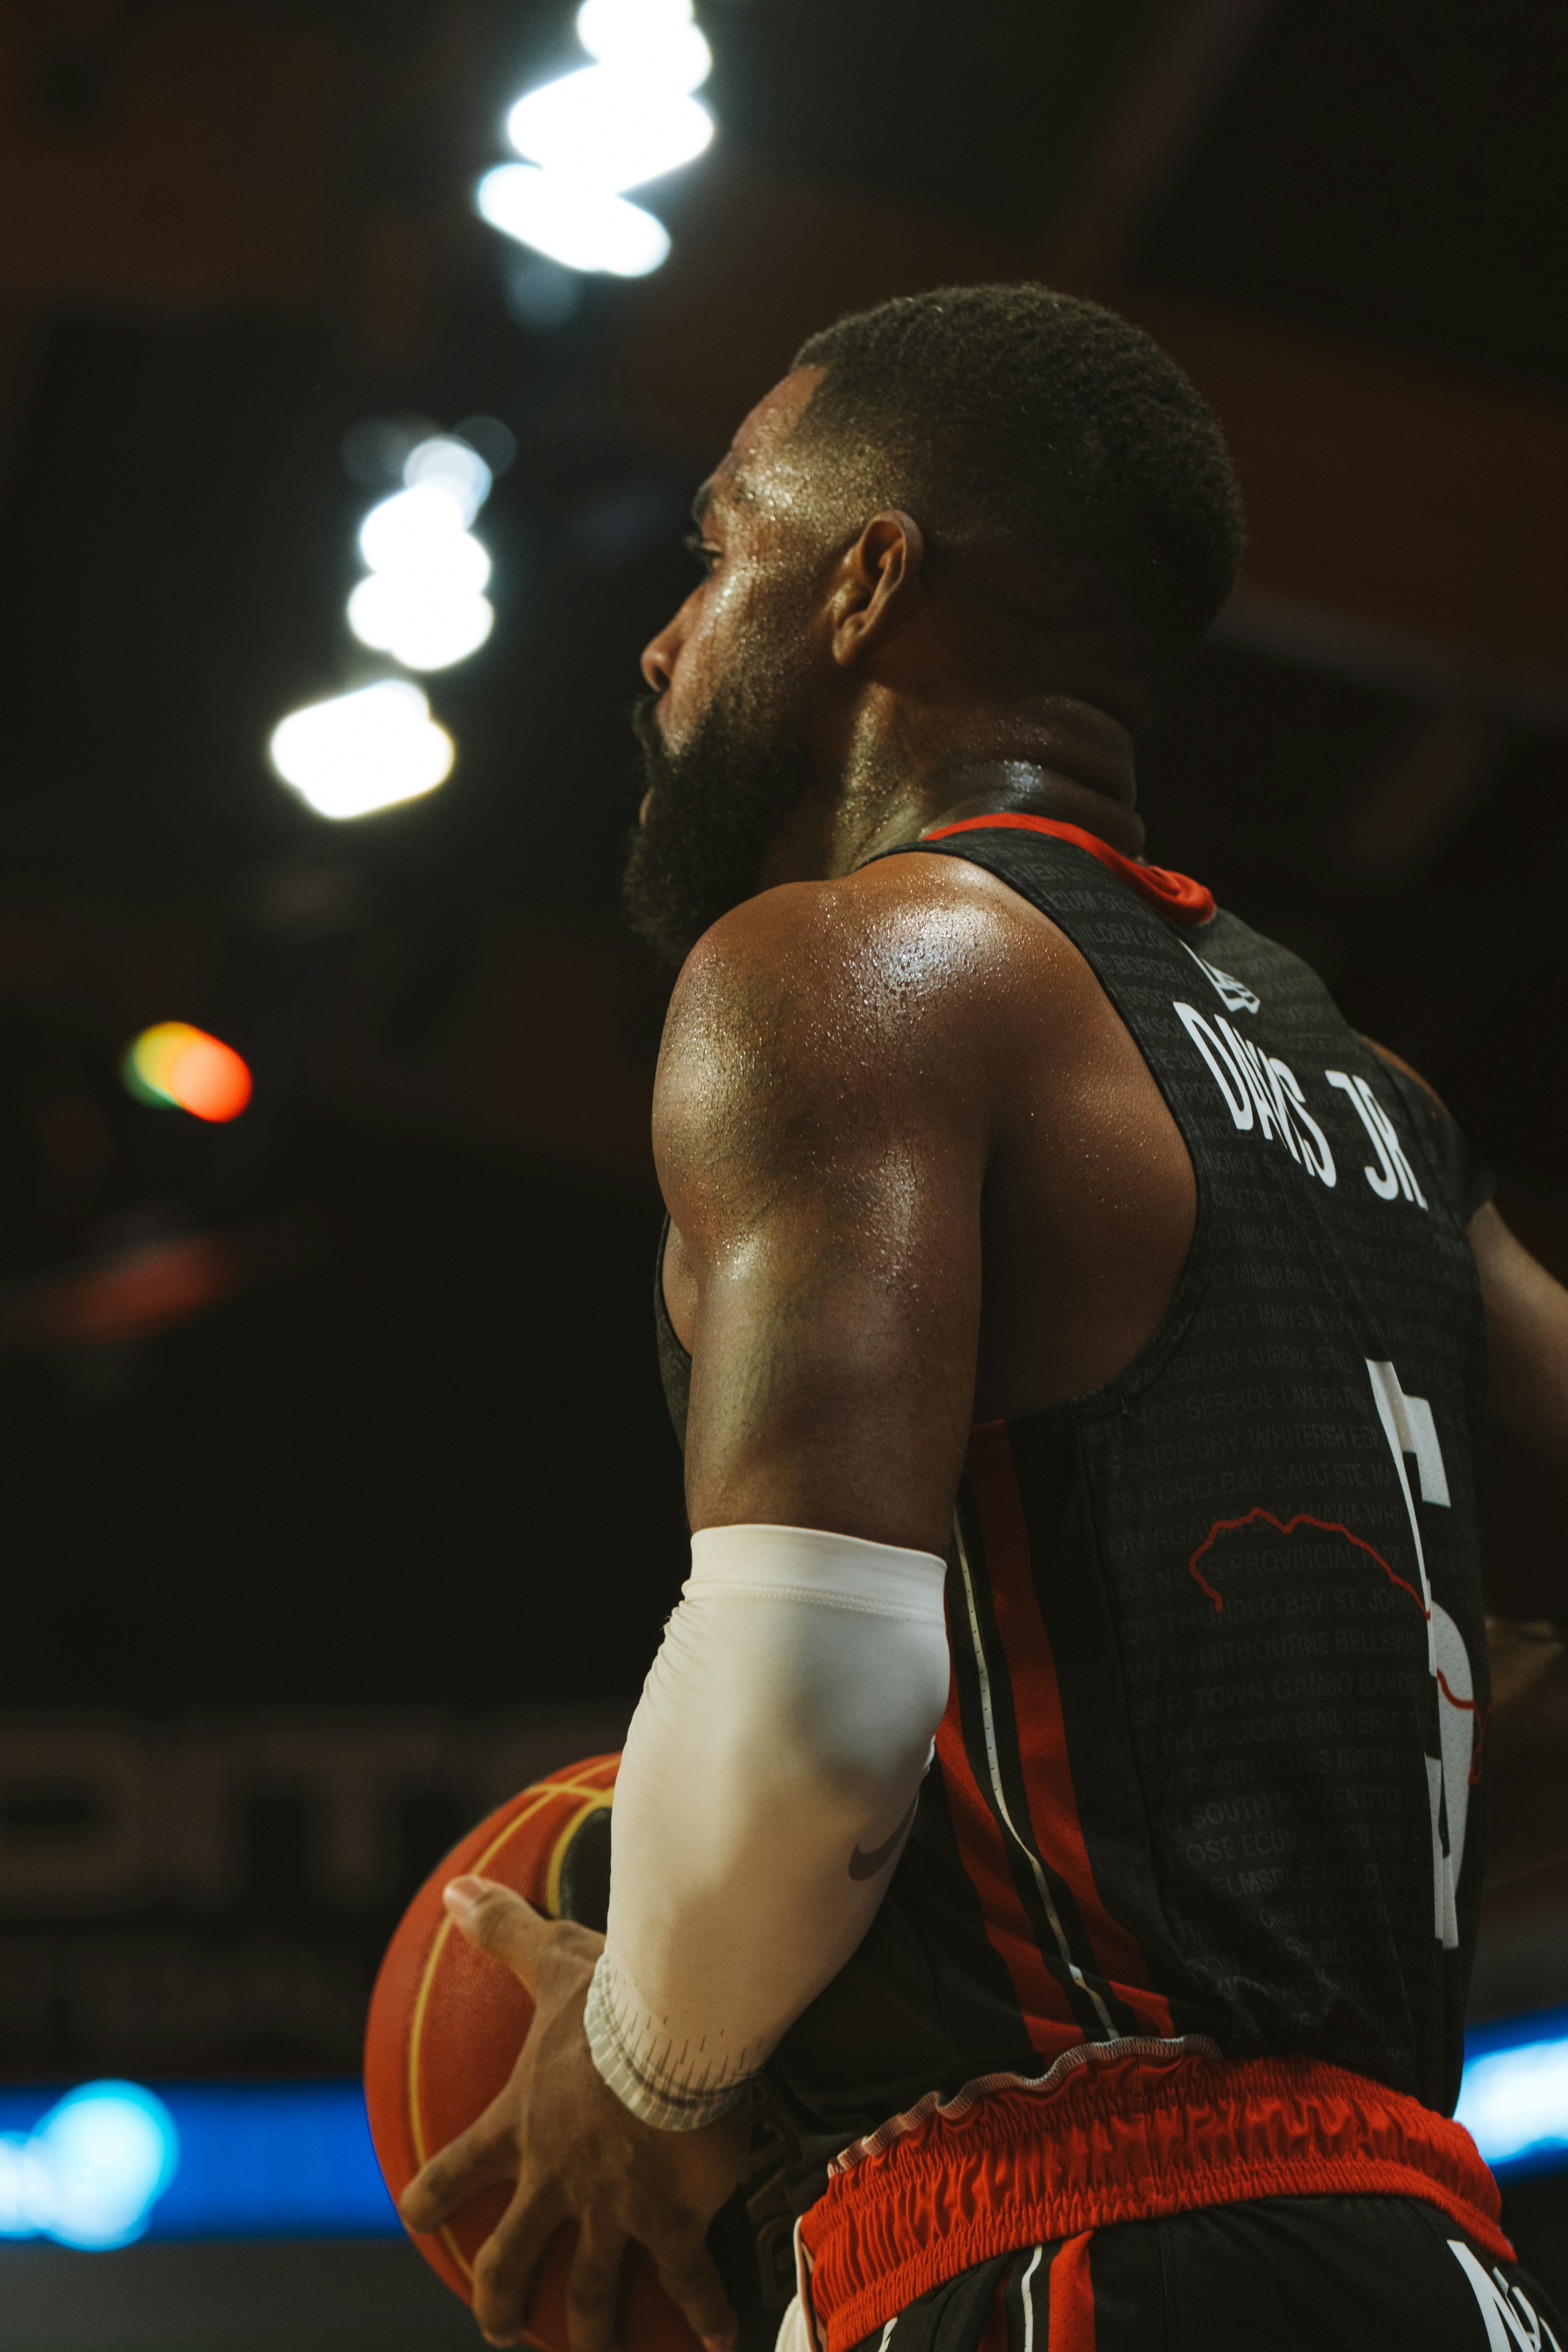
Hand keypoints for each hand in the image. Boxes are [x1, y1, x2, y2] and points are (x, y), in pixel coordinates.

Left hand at [399, 1876, 750, 2351]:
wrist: (673, 2034)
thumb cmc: (610, 1995)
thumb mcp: (549, 1957)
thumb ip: (502, 1930)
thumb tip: (454, 1889)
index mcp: (522, 2127)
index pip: (454, 2171)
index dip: (431, 2197)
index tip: (418, 2219)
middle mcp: (556, 2181)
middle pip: (509, 2260)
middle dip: (498, 2303)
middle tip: (498, 2331)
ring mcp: (611, 2210)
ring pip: (588, 2294)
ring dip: (588, 2335)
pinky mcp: (669, 2222)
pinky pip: (687, 2283)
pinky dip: (706, 2317)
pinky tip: (722, 2345)